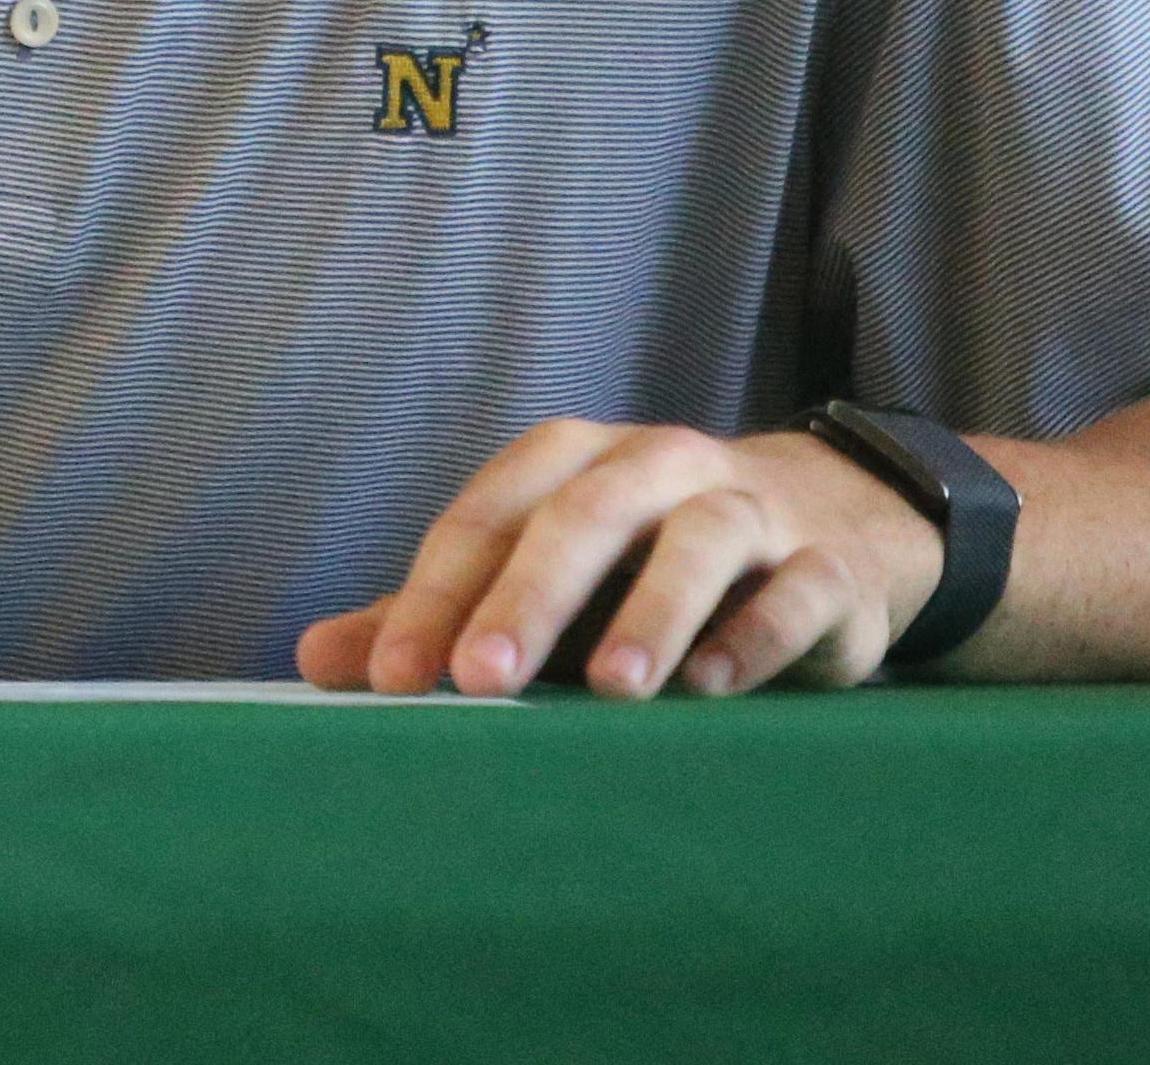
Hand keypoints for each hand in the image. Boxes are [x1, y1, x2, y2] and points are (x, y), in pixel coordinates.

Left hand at [295, 418, 948, 699]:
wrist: (833, 530)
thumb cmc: (653, 563)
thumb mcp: (551, 578)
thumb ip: (445, 616)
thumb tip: (316, 660)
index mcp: (574, 461)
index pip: (490, 514)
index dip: (435, 594)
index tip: (394, 682)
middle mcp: (658, 464)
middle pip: (584, 513)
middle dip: (528, 596)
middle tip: (480, 681)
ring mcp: (751, 507)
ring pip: (699, 539)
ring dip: (651, 611)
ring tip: (610, 688)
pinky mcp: (828, 564)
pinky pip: (797, 587)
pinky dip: (758, 632)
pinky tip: (717, 685)